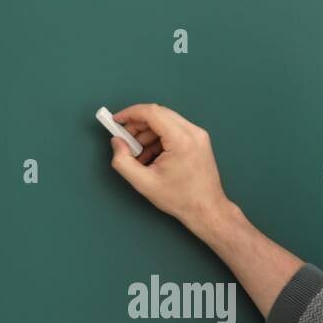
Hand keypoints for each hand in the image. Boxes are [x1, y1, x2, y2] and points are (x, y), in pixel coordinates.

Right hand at [106, 103, 231, 228]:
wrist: (206, 209)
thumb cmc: (180, 199)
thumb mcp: (144, 183)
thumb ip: (123, 161)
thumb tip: (117, 142)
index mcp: (181, 140)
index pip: (152, 113)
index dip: (130, 113)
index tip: (116, 120)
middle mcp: (193, 132)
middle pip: (158, 114)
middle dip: (137, 124)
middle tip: (124, 140)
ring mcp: (198, 135)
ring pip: (165, 121)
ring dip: (147, 133)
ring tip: (138, 155)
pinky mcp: (199, 140)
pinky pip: (174, 130)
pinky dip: (159, 138)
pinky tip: (151, 156)